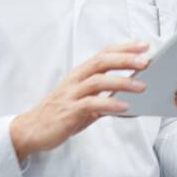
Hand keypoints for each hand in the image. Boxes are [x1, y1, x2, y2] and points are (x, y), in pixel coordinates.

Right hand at [10, 41, 149, 160]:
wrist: (30, 130)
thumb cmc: (59, 114)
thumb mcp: (84, 101)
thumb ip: (103, 96)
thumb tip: (128, 95)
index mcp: (79, 74)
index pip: (103, 55)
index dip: (123, 48)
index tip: (144, 46)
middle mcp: (75, 81)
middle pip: (101, 62)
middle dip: (125, 59)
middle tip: (146, 61)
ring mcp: (71, 95)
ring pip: (97, 81)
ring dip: (122, 82)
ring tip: (142, 86)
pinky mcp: (68, 112)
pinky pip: (91, 104)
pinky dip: (109, 104)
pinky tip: (125, 107)